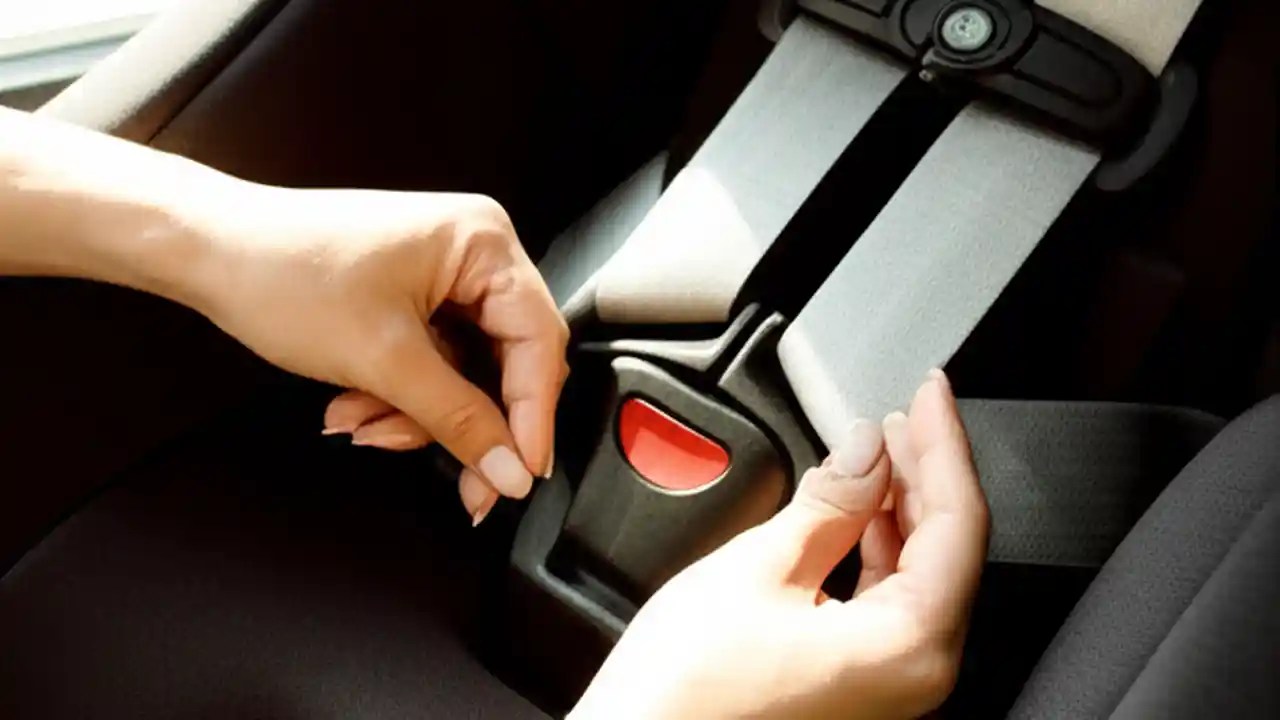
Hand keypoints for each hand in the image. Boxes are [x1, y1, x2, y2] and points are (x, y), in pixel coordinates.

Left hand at [195, 186, 568, 523]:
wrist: (208, 253)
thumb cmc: (283, 271)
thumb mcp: (382, 359)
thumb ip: (457, 418)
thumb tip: (510, 468)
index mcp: (482, 242)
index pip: (537, 341)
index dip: (533, 415)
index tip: (521, 474)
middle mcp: (474, 254)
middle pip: (508, 362)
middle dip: (472, 423)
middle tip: (470, 485)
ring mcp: (445, 278)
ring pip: (468, 373)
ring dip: (423, 414)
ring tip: (367, 425)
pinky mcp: (416, 300)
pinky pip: (436, 366)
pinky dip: (403, 398)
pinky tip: (359, 407)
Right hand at [570, 371, 988, 718]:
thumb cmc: (683, 693)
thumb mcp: (756, 568)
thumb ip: (827, 503)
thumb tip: (864, 451)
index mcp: (908, 647)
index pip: (957, 522)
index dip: (942, 444)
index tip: (930, 394)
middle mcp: (914, 676)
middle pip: (948, 548)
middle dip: (924, 472)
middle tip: (903, 412)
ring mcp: (888, 685)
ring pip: (921, 574)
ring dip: (900, 507)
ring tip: (878, 451)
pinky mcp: (857, 685)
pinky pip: (890, 602)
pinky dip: (878, 548)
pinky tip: (857, 513)